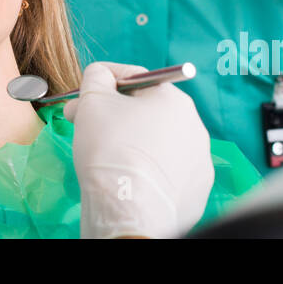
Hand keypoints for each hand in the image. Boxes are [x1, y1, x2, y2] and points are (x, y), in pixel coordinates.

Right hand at [64, 61, 212, 238]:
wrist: (128, 208)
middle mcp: (194, 127)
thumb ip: (96, 76)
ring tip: (106, 154)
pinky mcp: (196, 191)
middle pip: (147, 112)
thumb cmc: (110, 148)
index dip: (104, 84)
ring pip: (157, 142)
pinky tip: (128, 176)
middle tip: (84, 123)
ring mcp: (199, 162)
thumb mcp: (92, 99)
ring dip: (132, 141)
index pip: (135, 80)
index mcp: (174, 99)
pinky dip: (147, 169)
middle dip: (114, 114)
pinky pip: (167, 171)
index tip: (83, 95)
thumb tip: (101, 75)